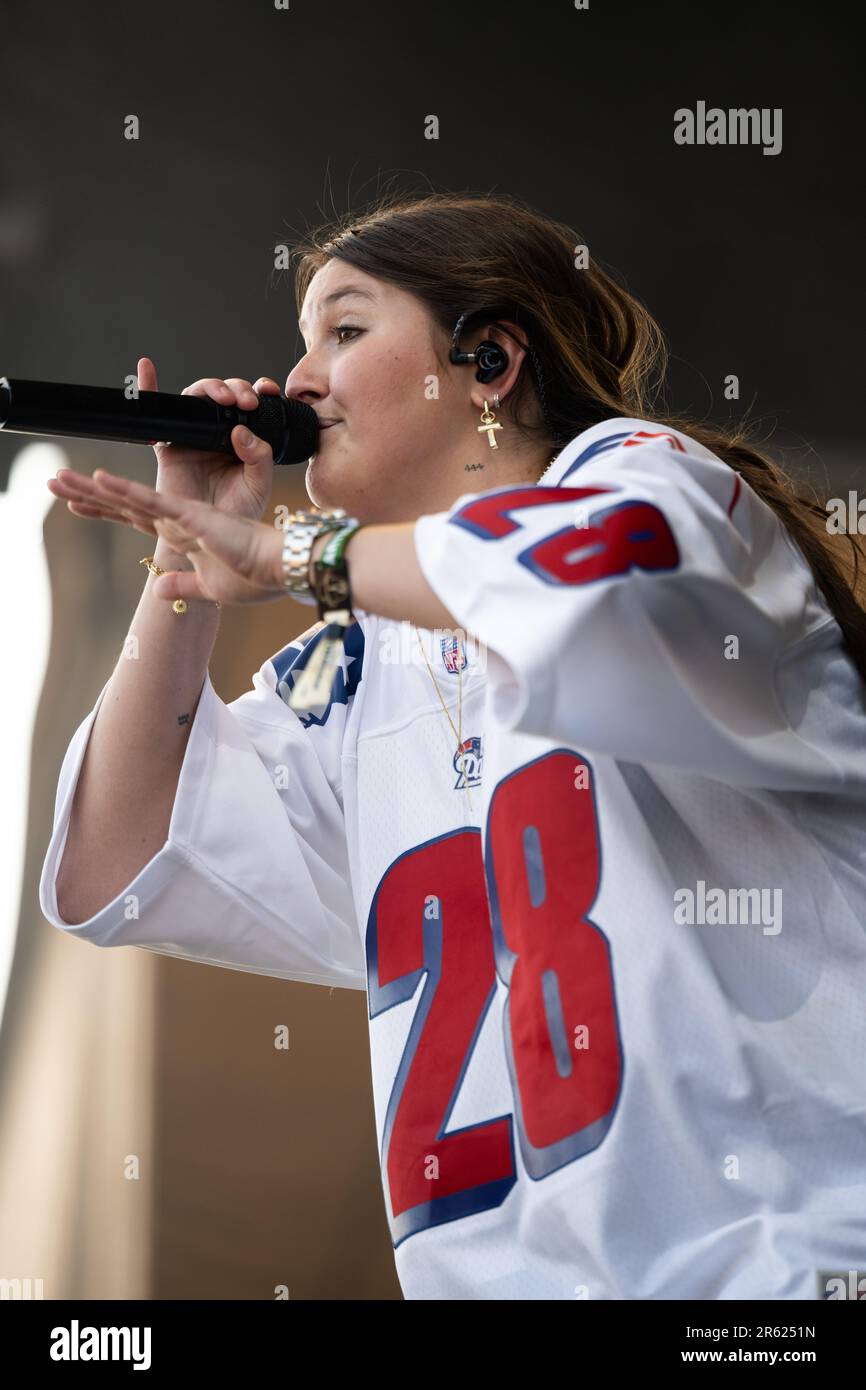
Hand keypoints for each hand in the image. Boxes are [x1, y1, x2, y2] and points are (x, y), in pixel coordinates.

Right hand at [46, 357, 283, 529]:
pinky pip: (155, 417)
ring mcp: (192, 437)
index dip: (258, 390)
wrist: (213, 538)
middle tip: (245, 400)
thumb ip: (259, 456)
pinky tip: (146, 368)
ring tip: (222, 397)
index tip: (268, 390)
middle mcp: (217, 433)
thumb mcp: (259, 483)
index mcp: (243, 438)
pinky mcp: (168, 447)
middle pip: (222, 396)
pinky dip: (149, 390)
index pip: (250, 405)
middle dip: (235, 388)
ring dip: (208, 388)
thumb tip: (242, 430)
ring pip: (195, 400)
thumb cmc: (237, 513)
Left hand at [54, 466, 287, 605]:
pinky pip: (154, 502)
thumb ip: (182, 587)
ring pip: (132, 498)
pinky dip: (128, 491)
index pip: (135, 519)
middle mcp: (180, 520)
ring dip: (95, 489)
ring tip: (62, 477)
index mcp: (184, 535)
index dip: (105, 510)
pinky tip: (101, 480)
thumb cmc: (257, 577)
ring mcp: (185, 516)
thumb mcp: (209, 589)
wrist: (283, 570)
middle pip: (125, 504)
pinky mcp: (194, 518)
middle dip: (89, 494)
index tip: (76, 503)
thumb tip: (156, 590)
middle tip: (55, 481)